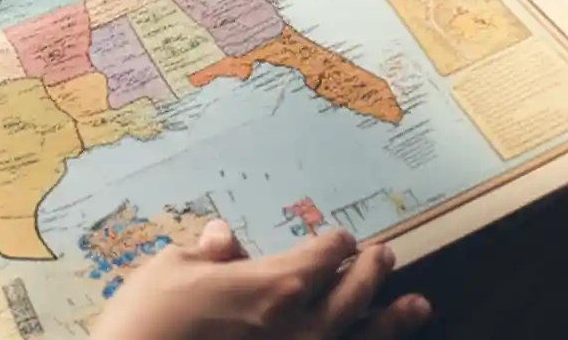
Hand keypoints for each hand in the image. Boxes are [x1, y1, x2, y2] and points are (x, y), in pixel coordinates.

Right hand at [91, 222, 430, 339]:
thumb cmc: (149, 318)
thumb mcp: (171, 268)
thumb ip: (206, 254)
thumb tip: (222, 237)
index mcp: (274, 284)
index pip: (320, 257)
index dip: (334, 245)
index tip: (342, 239)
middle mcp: (301, 324)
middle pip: (351, 294)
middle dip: (371, 272)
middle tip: (386, 257)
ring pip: (358, 337)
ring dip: (391, 320)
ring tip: (418, 306)